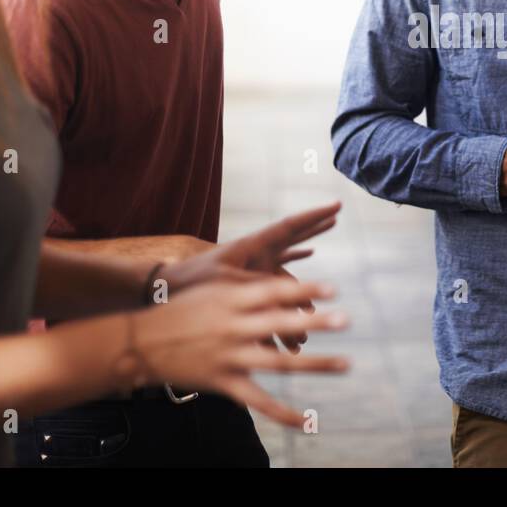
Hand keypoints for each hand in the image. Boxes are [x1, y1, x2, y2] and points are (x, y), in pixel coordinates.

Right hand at [134, 275, 348, 428]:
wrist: (142, 343)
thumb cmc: (184, 310)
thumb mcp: (214, 290)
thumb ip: (249, 288)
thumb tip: (288, 287)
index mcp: (232, 300)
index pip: (275, 291)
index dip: (305, 289)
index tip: (335, 288)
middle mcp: (233, 327)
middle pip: (280, 324)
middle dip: (314, 322)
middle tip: (346, 319)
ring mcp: (230, 357)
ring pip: (279, 362)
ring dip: (314, 363)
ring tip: (346, 363)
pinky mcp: (224, 383)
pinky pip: (260, 402)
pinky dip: (285, 413)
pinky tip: (310, 421)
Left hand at [165, 202, 340, 352]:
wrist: (169, 288)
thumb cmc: (195, 284)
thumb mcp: (229, 286)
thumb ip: (259, 291)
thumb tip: (290, 300)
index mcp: (253, 245)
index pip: (290, 227)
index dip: (315, 216)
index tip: (336, 206)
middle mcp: (256, 249)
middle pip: (293, 232)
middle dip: (315, 221)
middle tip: (336, 210)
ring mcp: (253, 260)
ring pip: (289, 247)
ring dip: (310, 237)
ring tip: (329, 224)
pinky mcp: (248, 273)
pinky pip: (281, 263)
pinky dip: (297, 257)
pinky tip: (307, 253)